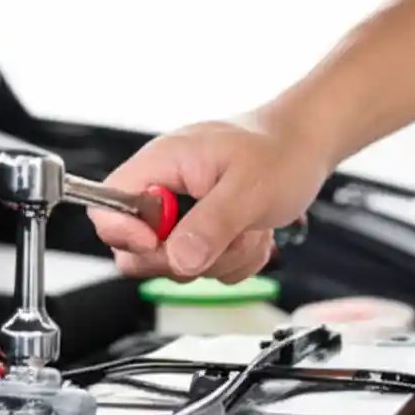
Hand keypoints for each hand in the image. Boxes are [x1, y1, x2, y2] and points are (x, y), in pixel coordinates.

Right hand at [88, 112, 331, 281]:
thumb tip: (179, 260)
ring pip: (174, 264)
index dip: (124, 234)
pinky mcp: (200, 233)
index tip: (159, 243)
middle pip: (135, 249)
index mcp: (160, 165)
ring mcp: (180, 215)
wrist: (306, 146)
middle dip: (182, 257)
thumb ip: (210, 224)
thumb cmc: (279, 151)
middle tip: (220, 237)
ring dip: (218, 258)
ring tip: (246, 226)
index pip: (107, 206)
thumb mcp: (249, 188)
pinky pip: (202, 268)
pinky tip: (250, 232)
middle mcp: (162, 190)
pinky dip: (232, 261)